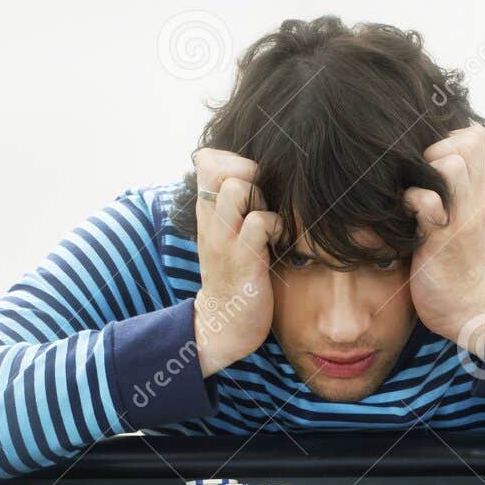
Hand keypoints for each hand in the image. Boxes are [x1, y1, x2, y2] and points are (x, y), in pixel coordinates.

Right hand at [191, 148, 282, 375]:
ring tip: (269, 222)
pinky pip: (259, 221)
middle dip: (250, 173)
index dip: (232, 159)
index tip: (250, 182)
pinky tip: (278, 242)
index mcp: (207, 213)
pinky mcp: (243, 259)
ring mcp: (225, 239)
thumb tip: (260, 177)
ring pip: (239, 188)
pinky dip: (275, 226)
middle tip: (264, 201)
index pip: (207, 159)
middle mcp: (211, 221)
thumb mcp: (227, 236)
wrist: (223, 326)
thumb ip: (234, 207)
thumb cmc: (234, 278)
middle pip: (222, 165)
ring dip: (263, 199)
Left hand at [402, 124, 484, 353]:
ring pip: (450, 165)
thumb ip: (452, 186)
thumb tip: (419, 156)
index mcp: (480, 190)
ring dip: (423, 172)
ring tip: (412, 193)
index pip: (475, 135)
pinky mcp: (442, 238)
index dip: (449, 136)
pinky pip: (428, 202)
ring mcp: (462, 217)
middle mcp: (476, 198)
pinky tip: (404, 214)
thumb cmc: (451, 258)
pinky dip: (410, 201)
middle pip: (465, 140)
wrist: (462, 305)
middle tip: (419, 175)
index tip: (429, 159)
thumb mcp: (460, 215)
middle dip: (435, 147)